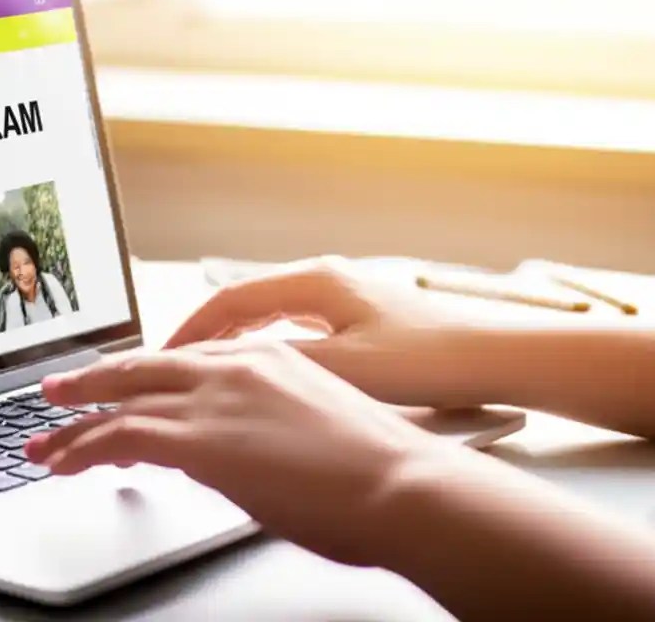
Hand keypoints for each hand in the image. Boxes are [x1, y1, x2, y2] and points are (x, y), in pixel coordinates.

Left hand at [26, 340, 461, 565]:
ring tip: (44, 441)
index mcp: (267, 355)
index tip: (122, 388)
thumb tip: (237, 453)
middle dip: (92, 383)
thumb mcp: (313, 428)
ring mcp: (214, 397)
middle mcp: (234, 365)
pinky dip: (84, 447)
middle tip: (57, 392)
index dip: (145, 377)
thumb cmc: (377, 471)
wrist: (403, 485)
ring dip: (76, 424)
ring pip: (121, 401)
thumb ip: (266, 428)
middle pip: (141, 369)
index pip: (185, 360)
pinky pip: (121, 435)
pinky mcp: (198, 436)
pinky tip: (65, 461)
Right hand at [167, 257, 482, 407]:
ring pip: (267, 316)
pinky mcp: (359, 318)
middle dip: (203, 334)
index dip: (188, 329)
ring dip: (232, 341)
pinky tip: (258, 374)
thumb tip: (227, 374)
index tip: (158, 356)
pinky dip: (263, 348)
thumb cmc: (430, 359)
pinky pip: (291, 328)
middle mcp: (324, 280)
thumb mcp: (345, 368)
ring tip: (204, 372)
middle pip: (243, 302)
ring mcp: (342, 297)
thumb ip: (280, 366)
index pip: (228, 299)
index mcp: (314, 282)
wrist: (496, 358)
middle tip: (170, 367)